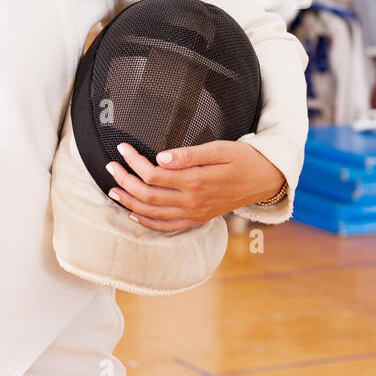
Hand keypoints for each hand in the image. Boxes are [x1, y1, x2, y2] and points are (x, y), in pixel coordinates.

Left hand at [105, 139, 285, 231]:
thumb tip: (160, 158)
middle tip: (110, 166)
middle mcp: (192, 202)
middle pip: (148, 195)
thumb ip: (189, 155)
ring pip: (153, 213)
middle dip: (125, 180)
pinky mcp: (197, 219)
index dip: (134, 162)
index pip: (154, 175)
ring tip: (113, 189)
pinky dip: (147, 222)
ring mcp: (194, 214)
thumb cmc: (244, 159)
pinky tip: (134, 214)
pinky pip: (167, 226)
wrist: (265, 179)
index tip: (123, 149)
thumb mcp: (220, 149)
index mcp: (196, 181)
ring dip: (130, 201)